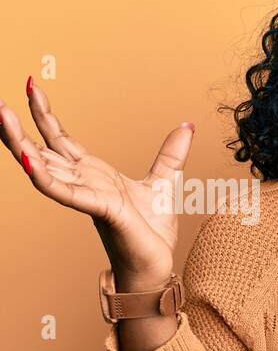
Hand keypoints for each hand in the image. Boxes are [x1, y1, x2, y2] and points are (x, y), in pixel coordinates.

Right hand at [1, 77, 193, 287]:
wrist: (156, 265)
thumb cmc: (151, 232)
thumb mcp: (165, 182)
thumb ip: (171, 154)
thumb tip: (187, 127)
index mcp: (93, 174)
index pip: (60, 138)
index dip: (44, 114)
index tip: (31, 85)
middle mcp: (82, 182)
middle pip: (41, 149)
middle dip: (17, 126)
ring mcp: (86, 196)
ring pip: (43, 166)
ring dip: (20, 143)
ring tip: (1, 116)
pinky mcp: (99, 210)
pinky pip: (64, 192)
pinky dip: (44, 177)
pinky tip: (28, 160)